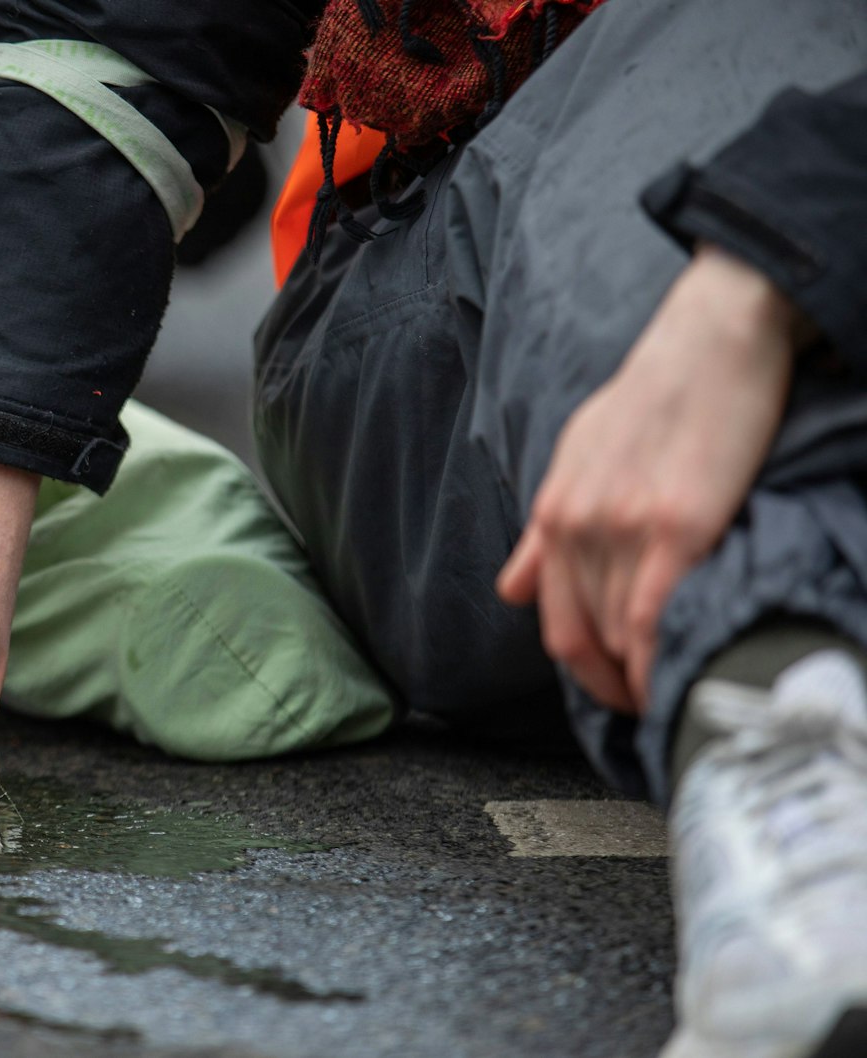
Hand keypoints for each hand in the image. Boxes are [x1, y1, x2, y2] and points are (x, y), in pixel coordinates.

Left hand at [496, 246, 805, 711]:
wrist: (710, 339)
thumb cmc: (651, 395)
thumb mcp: (576, 455)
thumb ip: (543, 530)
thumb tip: (510, 589)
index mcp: (552, 514)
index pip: (553, 622)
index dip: (583, 673)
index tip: (613, 694)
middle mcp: (576, 528)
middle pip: (585, 638)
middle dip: (615, 686)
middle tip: (652, 709)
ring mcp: (622, 529)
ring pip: (621, 636)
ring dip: (645, 680)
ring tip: (675, 701)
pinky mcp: (675, 525)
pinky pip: (654, 619)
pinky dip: (662, 660)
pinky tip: (681, 680)